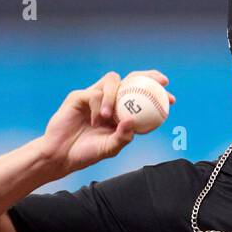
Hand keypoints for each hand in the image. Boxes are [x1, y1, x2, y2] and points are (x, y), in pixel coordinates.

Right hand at [40, 70, 175, 174]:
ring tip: (109, 117)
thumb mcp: (110, 148)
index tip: (171, 99)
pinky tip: (95, 120)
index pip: (141, 97)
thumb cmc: (86, 153)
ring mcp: (95, 96)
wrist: (60, 155)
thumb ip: (123, 137)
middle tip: (159, 82)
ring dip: (115, 95)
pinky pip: (94, 93)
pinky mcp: (79, 96)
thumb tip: (134, 122)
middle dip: (146, 76)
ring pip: (112, 80)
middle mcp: (110, 101)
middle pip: (130, 79)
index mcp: (120, 113)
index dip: (156, 94)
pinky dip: (98, 106)